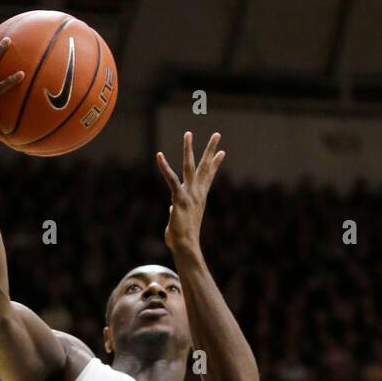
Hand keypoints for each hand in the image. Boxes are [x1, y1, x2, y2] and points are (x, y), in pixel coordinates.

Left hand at [156, 132, 224, 252]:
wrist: (186, 246)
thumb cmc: (182, 238)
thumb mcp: (178, 219)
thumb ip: (176, 210)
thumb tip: (170, 207)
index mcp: (199, 198)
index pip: (209, 176)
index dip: (215, 164)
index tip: (222, 152)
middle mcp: (197, 193)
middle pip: (205, 167)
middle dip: (211, 150)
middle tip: (217, 134)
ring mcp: (189, 194)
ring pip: (189, 167)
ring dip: (189, 149)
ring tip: (188, 134)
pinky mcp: (179, 198)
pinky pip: (171, 180)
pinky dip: (165, 167)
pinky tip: (159, 155)